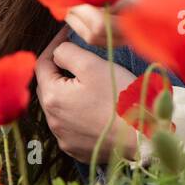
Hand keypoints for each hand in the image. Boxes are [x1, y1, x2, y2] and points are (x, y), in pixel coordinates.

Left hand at [35, 25, 141, 163]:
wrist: (142, 135)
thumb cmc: (119, 97)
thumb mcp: (92, 65)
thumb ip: (67, 52)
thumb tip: (58, 52)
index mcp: (52, 97)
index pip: (42, 64)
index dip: (54, 45)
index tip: (67, 35)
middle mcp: (53, 121)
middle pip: (48, 87)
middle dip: (59, 70)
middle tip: (77, 58)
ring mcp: (64, 138)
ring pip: (59, 108)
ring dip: (67, 94)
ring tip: (88, 84)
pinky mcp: (77, 149)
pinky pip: (71, 126)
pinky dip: (77, 114)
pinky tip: (94, 108)